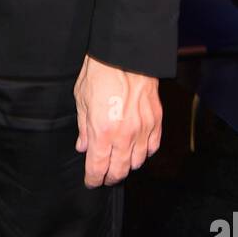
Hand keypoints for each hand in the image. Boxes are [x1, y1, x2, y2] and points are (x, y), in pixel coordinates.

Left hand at [74, 54, 161, 185]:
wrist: (124, 55)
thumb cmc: (100, 73)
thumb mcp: (81, 99)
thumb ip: (83, 128)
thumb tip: (83, 146)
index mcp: (102, 131)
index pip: (98, 167)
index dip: (93, 179)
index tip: (91, 182)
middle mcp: (124, 135)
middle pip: (119, 170)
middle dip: (110, 177)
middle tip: (104, 177)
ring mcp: (143, 129)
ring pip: (137, 162)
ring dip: (127, 166)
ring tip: (120, 164)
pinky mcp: (156, 121)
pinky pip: (152, 147)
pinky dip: (145, 153)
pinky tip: (138, 151)